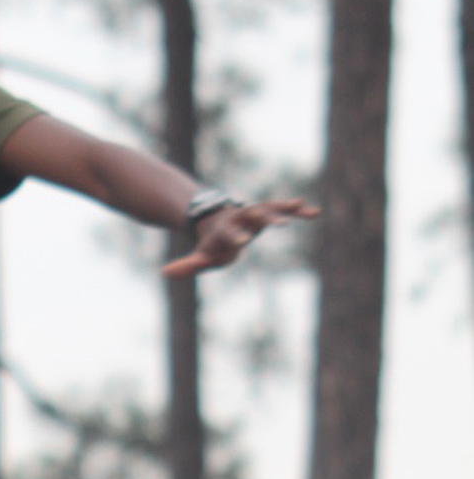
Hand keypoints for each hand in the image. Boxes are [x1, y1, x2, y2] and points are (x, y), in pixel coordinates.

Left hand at [164, 197, 318, 279]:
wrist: (217, 219)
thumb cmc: (212, 243)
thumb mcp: (200, 256)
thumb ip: (186, 265)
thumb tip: (164, 273)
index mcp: (224, 230)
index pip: (228, 234)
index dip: (234, 237)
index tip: (242, 241)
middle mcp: (240, 218)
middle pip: (252, 216)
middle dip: (265, 219)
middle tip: (279, 223)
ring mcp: (255, 212)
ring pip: (270, 207)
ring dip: (285, 208)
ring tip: (302, 206)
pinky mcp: (267, 212)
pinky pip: (284, 210)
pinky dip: (298, 211)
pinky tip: (315, 212)